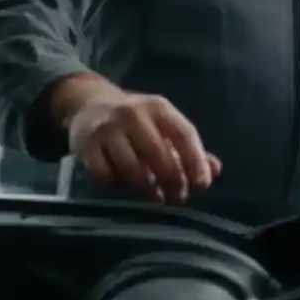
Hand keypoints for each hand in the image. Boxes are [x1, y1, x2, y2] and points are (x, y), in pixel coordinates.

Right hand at [50, 75, 220, 202]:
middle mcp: (133, 114)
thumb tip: (214, 171)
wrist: (89, 103)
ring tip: (155, 196)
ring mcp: (107, 128)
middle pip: (158, 153)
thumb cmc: (137, 121)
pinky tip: (123, 185)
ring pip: (131, 167)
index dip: (196, 161)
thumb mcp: (164, 124)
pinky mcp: (86, 145)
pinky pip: (104, 175)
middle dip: (172, 179)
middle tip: (178, 196)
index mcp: (158, 108)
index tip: (202, 184)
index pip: (183, 134)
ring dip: (147, 188)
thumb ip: (190, 148)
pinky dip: (116, 185)